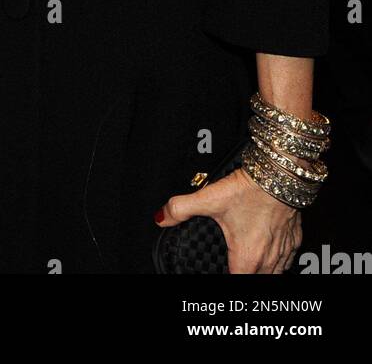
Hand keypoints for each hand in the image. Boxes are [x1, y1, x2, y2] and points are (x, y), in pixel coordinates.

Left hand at [155, 167, 301, 273]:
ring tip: (251, 267)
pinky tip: (271, 252)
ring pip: (276, 274)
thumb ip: (181, 208)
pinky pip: (288, 259)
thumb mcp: (209, 198)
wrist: (281, 174)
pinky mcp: (295, 238)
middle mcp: (268, 259)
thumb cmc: (250, 190)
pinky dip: (279, 259)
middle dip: (245, 277)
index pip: (236, 283)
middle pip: (258, 281)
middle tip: (234, 268)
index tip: (220, 272)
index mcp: (246, 257)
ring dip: (264, 273)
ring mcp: (284, 250)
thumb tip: (163, 217)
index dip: (226, 280)